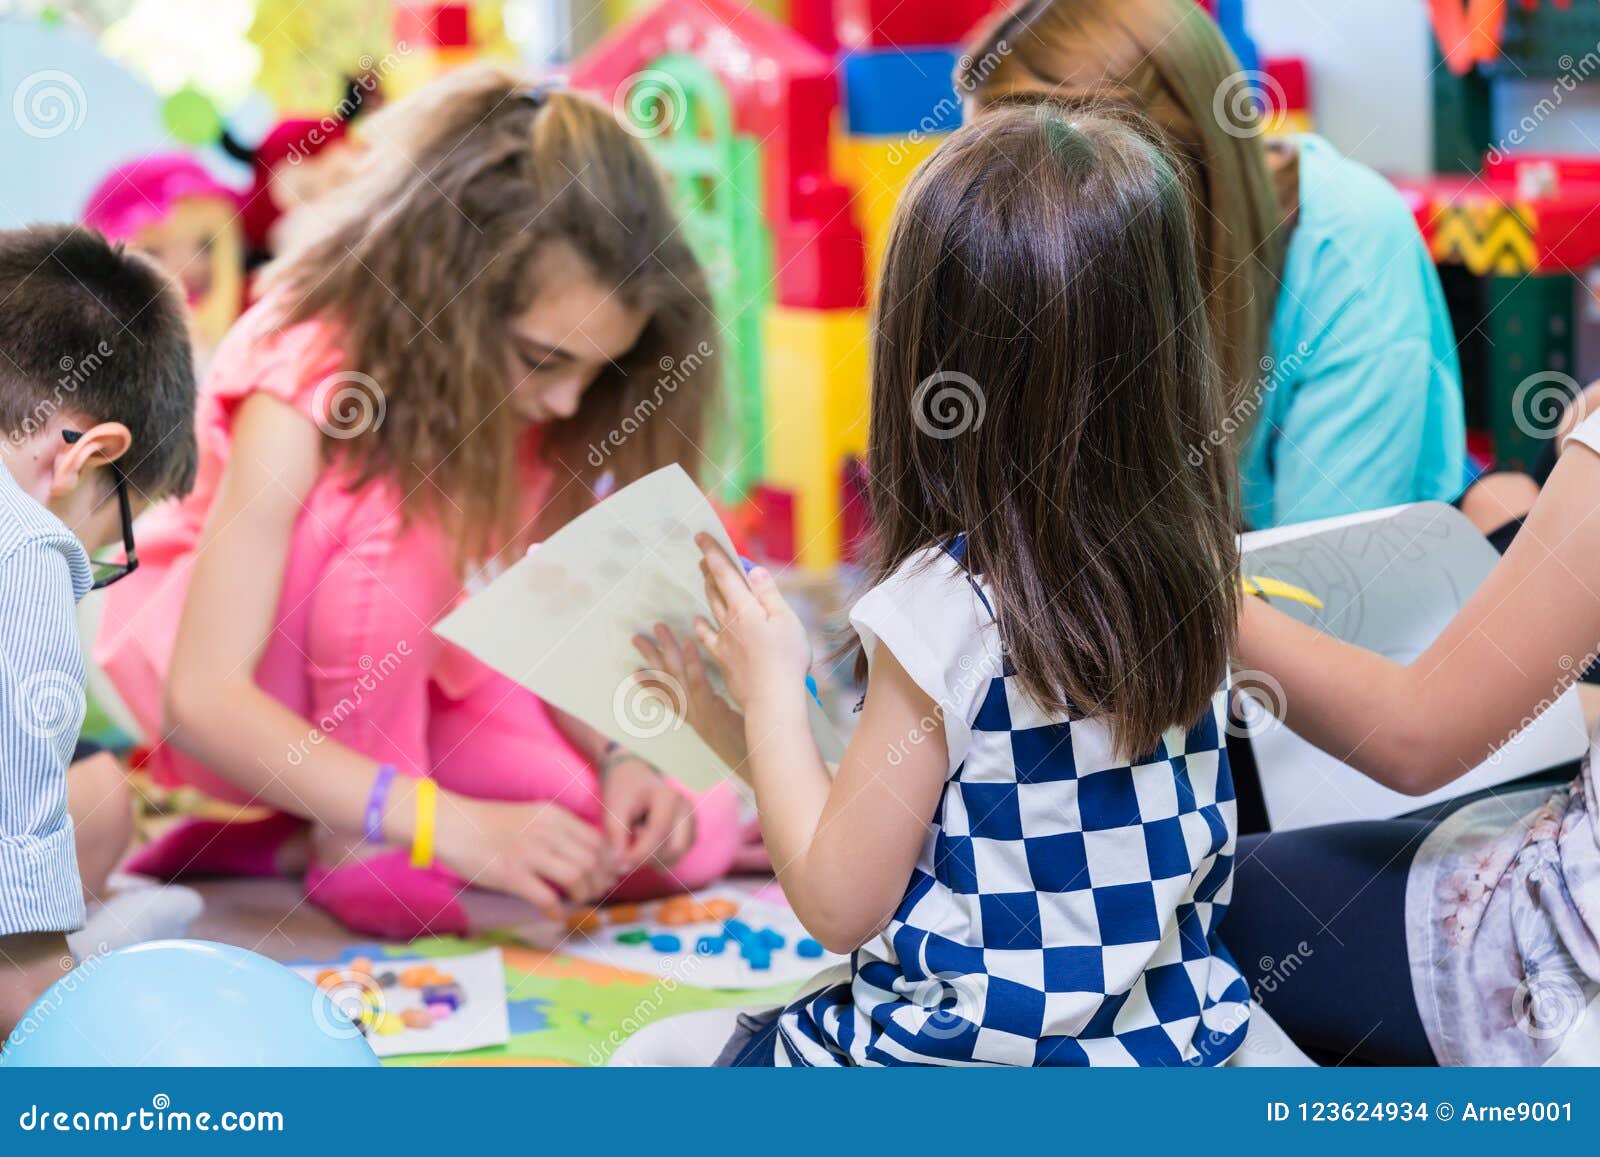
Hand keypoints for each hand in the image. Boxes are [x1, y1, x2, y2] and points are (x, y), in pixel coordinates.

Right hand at [436, 793, 618, 921]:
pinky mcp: (511, 874)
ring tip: (576, 901)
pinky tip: (555, 915)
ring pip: (576, 877)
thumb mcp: (533, 815)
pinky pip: (546, 897)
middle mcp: (547, 832)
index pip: (597, 841)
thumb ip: (558, 830)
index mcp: (554, 816)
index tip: (605, 875)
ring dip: (583, 894)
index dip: (607, 863)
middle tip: (594, 893)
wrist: (453, 823)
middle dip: (599, 882)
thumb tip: (585, 854)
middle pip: (592, 860)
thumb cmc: (492, 823)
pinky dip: (556, 910)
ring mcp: (529, 853)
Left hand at [600, 756, 694, 871]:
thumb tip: (620, 865)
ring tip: (633, 843)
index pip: (659, 833)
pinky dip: (657, 860)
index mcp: (669, 796)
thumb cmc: (622, 790)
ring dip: (651, 861)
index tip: (618, 863)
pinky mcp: (689, 834)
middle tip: (622, 855)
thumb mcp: (613, 808)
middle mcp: (686, 809)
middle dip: (646, 859)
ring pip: (676, 857)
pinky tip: (642, 846)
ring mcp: (691, 822)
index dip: (639, 853)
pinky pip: (675, 858)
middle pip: (673, 848)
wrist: (634, 777)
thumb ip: (615, 835)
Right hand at [633, 623, 747, 771]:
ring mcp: (701, 713)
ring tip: (659, 628)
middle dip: (651, 658)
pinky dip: (692, 662)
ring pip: (678, 676)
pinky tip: (689, 642)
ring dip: (667, 649)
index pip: (668, 699)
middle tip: (636, 637)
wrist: (760, 767)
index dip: (650, 686)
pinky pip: (699, 682)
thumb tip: (724, 702)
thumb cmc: (753, 746)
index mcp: (697, 720)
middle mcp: (694, 716)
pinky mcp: (714, 711)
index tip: (634, 672)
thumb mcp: (732, 729)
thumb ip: (723, 715)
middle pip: (666, 682)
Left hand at [693, 534, 809, 710]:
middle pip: (714, 589)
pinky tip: (697, 623)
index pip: (724, 572)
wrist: (771, 697)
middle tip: (703, 555)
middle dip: (709, 569)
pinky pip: (707, 638)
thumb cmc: (785, 658)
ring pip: (710, 609)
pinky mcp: (724, 660)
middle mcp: (729, 621)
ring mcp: (724, 641)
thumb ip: (768, 593)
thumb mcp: (785, 619)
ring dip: (706, 591)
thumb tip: (753, 570)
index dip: (712, 552)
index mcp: (745, 607)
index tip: (700, 536)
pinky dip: (702, 626)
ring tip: (704, 580)